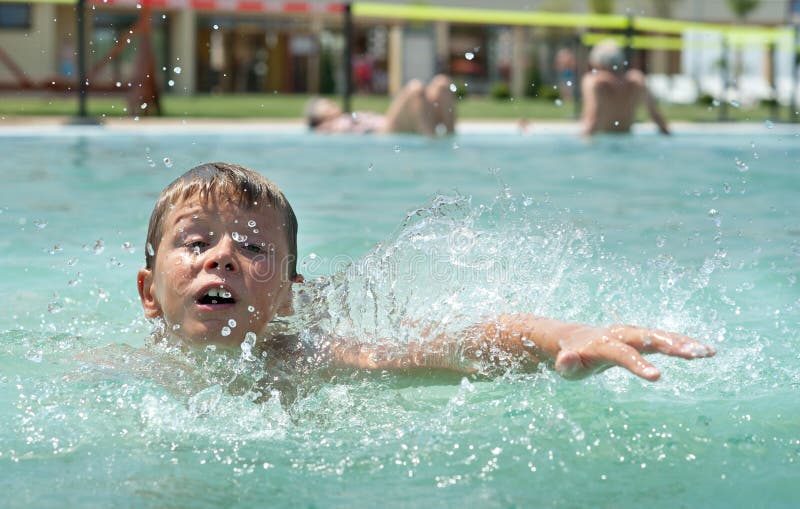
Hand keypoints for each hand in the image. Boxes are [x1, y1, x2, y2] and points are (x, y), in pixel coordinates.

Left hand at [553, 324, 714, 380]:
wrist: (574, 338)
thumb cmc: (570, 357)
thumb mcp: (565, 366)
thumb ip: (566, 364)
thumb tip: (567, 360)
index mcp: (603, 343)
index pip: (622, 354)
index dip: (638, 365)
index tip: (657, 377)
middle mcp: (621, 334)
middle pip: (647, 338)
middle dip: (671, 345)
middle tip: (694, 354)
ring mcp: (633, 333)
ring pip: (661, 336)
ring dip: (684, 343)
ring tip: (709, 352)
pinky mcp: (642, 337)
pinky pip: (666, 339)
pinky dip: (684, 343)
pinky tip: (706, 351)